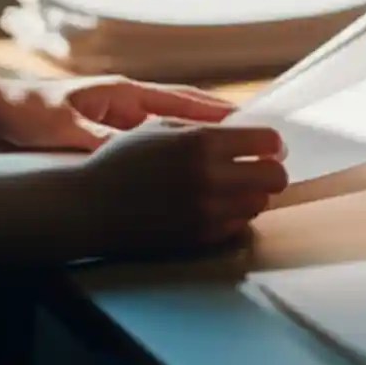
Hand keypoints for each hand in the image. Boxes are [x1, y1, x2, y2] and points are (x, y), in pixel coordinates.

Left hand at [0, 76, 234, 151]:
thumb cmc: (30, 114)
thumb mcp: (64, 127)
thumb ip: (96, 136)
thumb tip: (126, 147)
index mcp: (124, 92)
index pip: (181, 99)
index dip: (216, 111)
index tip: (247, 121)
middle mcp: (130, 102)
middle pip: (188, 111)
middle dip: (222, 124)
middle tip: (256, 139)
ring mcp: (125, 117)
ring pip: (176, 128)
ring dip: (204, 138)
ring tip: (237, 155)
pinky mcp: (116, 133)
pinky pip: (158, 142)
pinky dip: (180, 151)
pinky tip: (195, 168)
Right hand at [79, 122, 287, 255]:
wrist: (90, 206)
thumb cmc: (124, 160)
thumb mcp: (163, 127)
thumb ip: (208, 128)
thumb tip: (249, 130)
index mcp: (201, 142)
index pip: (268, 142)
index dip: (271, 144)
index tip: (266, 147)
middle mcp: (210, 177)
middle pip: (275, 177)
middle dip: (270, 170)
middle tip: (258, 168)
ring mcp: (207, 211)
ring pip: (260, 203)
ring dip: (253, 193)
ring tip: (232, 187)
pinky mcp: (202, 237)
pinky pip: (239, 224)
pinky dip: (235, 214)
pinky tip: (215, 205)